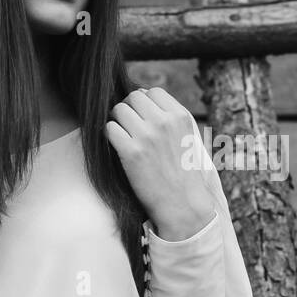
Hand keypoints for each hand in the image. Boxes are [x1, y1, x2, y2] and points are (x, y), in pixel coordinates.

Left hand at [105, 87, 215, 238]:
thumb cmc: (183, 172)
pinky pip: (109, 129)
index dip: (144, 103)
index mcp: (180, 116)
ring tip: (124, 138)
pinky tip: (118, 148)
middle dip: (128, 110)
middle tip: (129, 128)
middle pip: (133, 97)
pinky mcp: (131, 152)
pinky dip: (110, 136)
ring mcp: (147, 136)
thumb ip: (169, 117)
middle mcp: (164, 122)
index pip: (153, 92)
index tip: (142, 118)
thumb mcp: (187, 137)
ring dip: (118, 122)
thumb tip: (142, 95)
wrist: (183, 205)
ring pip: (119, 110)